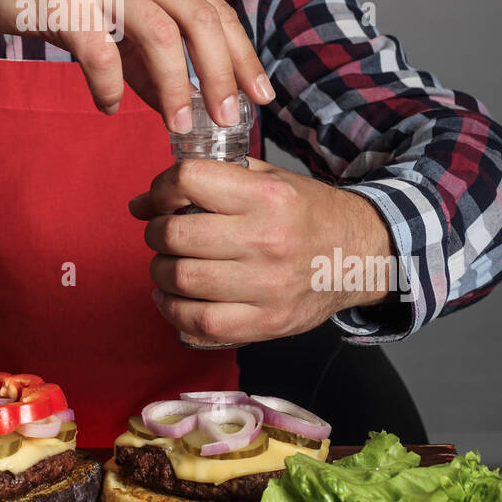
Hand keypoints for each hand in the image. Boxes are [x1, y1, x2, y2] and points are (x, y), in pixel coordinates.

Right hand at [0, 0, 275, 130]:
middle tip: (230, 119)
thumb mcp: (113, 18)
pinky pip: (101, 51)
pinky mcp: (66, 3)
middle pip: (199, 20)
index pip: (216, 12)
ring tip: (179, 125)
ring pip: (160, 34)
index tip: (261, 97)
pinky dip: (111, 85)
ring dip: (175, 86)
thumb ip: (145, 58)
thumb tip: (178, 103)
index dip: (243, 56)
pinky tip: (110, 105)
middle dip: (222, 73)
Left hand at [128, 157, 398, 342]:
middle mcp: (267, 240)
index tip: (157, 200)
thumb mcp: (270, 178)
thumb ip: (211, 180)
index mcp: (267, 195)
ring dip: (159, 272)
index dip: (160, 189)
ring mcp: (267, 286)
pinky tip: (172, 298)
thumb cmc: (306, 213)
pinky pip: (200, 323)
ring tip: (167, 265)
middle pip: (176, 235)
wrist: (361, 255)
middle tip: (161, 233)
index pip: (188, 180)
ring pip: (180, 280)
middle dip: (155, 232)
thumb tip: (141, 204)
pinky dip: (173, 311)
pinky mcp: (267, 323)